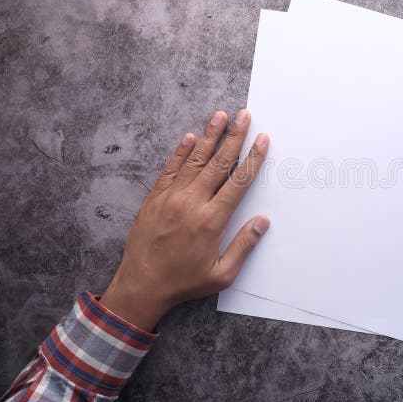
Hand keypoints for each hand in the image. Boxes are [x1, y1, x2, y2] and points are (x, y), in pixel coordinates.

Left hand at [100, 109, 269, 330]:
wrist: (141, 286)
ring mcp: (171, 198)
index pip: (238, 182)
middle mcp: (192, 203)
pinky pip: (170, 169)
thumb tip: (262, 222)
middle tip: (244, 115)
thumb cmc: (183, 282)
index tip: (262, 140)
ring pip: (195, 160)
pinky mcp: (155, 198)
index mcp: (211, 220)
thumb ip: (244, 246)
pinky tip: (190, 137)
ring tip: (221, 115)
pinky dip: (180, 152)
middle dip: (234, 136)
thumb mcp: (222, 274)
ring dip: (210, 136)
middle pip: (218, 162)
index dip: (253, 158)